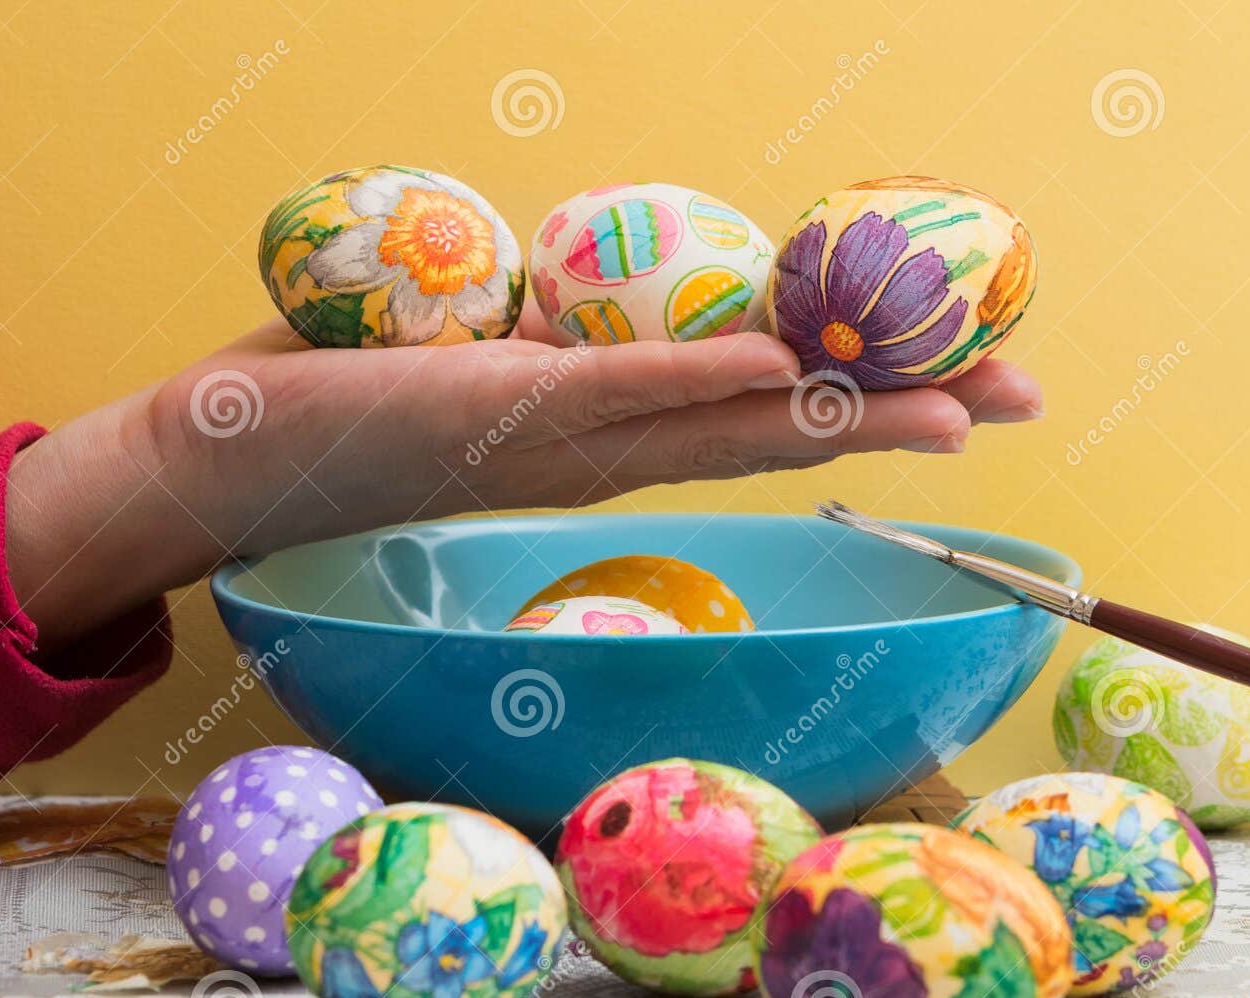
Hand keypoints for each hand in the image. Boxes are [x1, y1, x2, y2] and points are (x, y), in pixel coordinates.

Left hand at [6, 303, 1041, 646]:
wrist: (227, 450)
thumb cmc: (354, 394)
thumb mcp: (487, 349)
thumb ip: (559, 331)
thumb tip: (605, 295)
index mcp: (614, 425)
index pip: (768, 398)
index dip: (870, 386)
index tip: (966, 373)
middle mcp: (609, 446)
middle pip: (784, 423)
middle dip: (906, 410)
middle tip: (1022, 398)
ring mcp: (564, 438)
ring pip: (731, 423)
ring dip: (845, 411)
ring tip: (957, 399)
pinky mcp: (501, 412)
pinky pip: (620, 395)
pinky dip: (702, 381)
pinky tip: (783, 371)